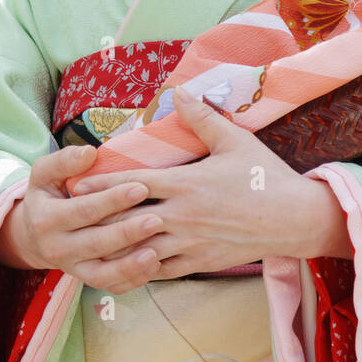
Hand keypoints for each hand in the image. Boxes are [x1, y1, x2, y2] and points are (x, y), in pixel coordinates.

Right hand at [0, 145, 164, 294]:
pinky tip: (153, 266)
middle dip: (127, 233)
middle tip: (157, 220)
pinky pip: (109, 285)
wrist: (33, 235)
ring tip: (156, 252)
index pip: (83, 210)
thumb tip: (89, 152)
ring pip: (102, 274)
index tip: (141, 188)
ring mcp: (72, 268)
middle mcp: (57, 248)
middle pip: (96, 243)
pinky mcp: (85, 279)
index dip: (112, 200)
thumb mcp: (44, 174)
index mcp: (47, 219)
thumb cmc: (46, 195)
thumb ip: (64, 161)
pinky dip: (131, 280)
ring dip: (130, 265)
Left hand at [67, 85, 352, 280]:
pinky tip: (124, 266)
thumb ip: (202, 118)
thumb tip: (180, 91)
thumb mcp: (235, 141)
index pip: (131, 184)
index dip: (99, 184)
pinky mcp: (200, 263)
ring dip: (112, 248)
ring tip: (86, 246)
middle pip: (127, 219)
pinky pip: (161, 270)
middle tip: (68, 217)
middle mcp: (181, 216)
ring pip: (139, 250)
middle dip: (96, 218)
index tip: (73, 184)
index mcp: (185, 184)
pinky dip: (139, 268)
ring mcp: (189, 243)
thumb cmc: (265, 176)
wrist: (293, 219)